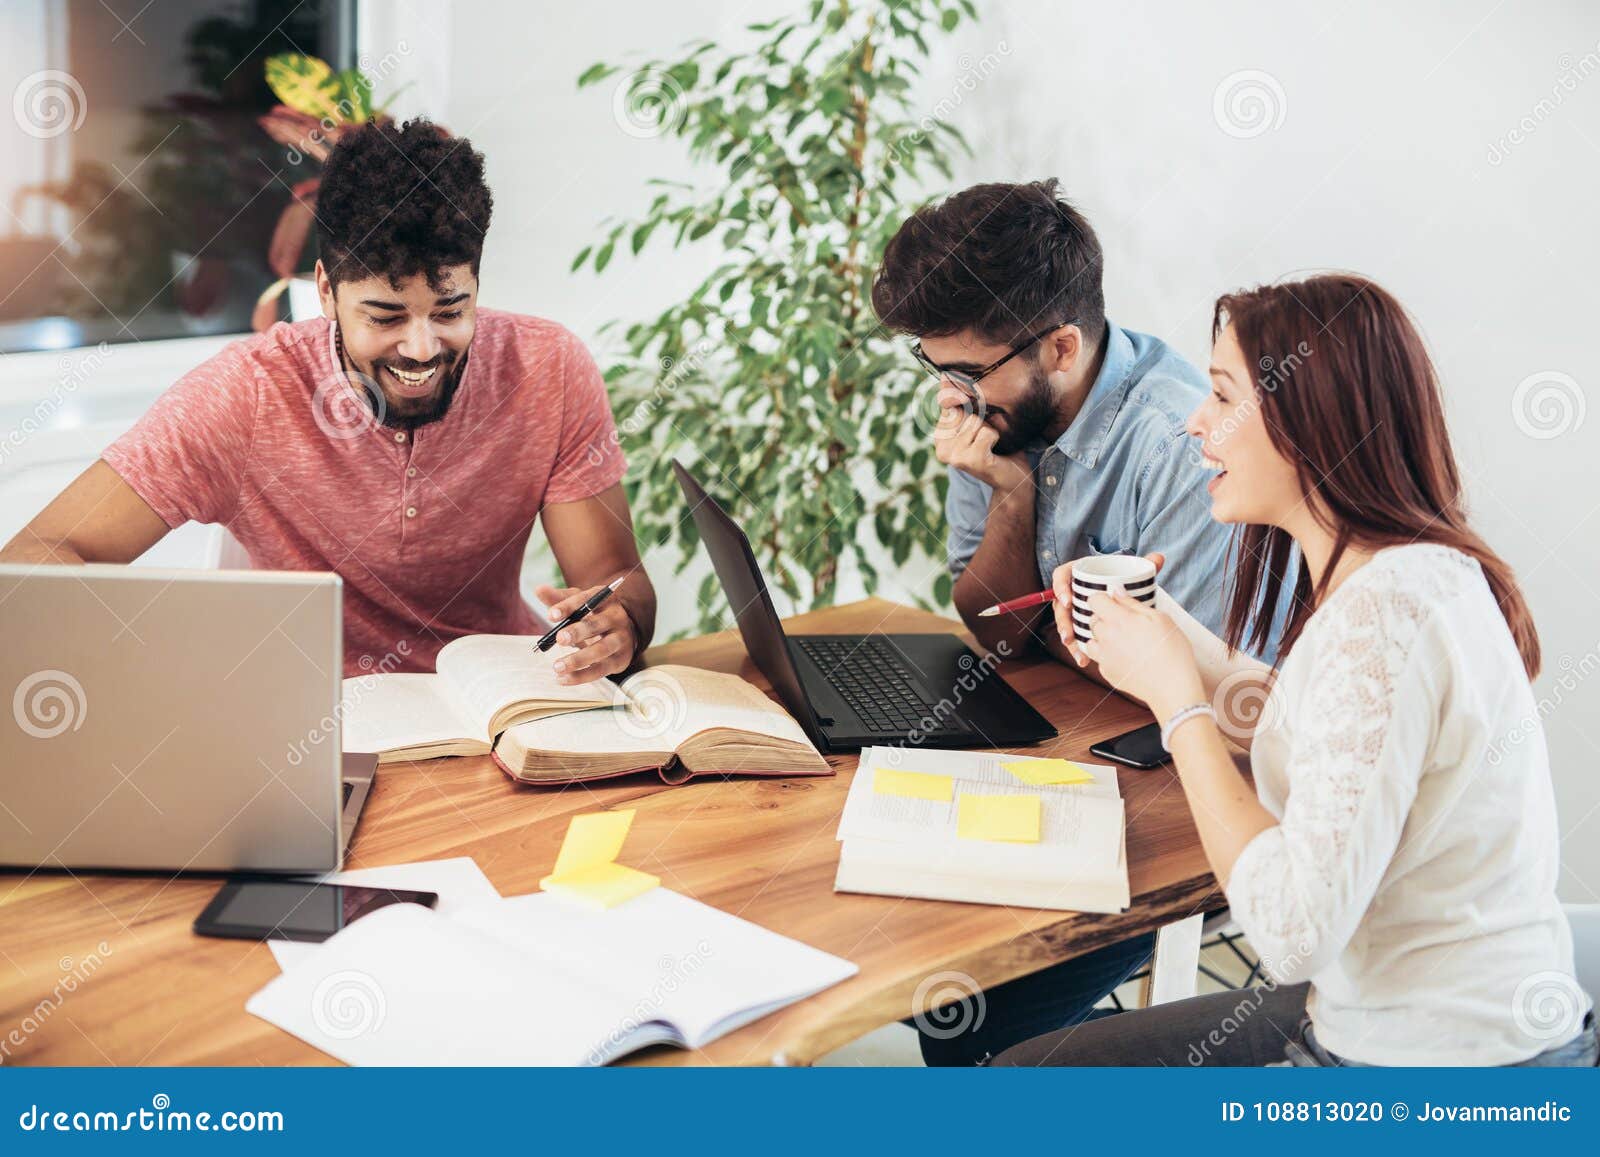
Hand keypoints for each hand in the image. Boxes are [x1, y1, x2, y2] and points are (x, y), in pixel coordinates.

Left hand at [535, 582, 638, 684]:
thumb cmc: (594, 616)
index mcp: (605, 599)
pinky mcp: (620, 660)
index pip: (586, 600)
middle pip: (596, 625)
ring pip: (601, 650)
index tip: (551, 615)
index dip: (568, 607)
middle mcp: (616, 618)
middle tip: (559, 639)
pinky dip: (581, 676)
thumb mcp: (579, 604)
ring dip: (578, 659)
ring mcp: (620, 640)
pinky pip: (600, 670)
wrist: (624, 633)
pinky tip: (562, 679)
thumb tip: (539, 590)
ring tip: (557, 666)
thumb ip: (559, 599)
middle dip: (577, 632)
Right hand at [932, 385, 1029, 489]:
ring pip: (975, 421)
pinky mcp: (969, 460)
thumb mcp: (974, 420)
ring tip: (989, 444)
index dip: (969, 407)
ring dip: (989, 430)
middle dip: (980, 419)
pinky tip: (994, 451)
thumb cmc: (995, 445)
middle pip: (963, 411)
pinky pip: (987, 432)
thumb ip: (958, 402)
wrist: (1011, 477)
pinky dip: (996, 438)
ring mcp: (953, 456)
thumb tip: (944, 375)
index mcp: (939, 436)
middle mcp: (941, 448)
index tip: (977, 427)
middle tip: (985, 438)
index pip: (950, 403)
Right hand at [1050, 552, 1165, 662]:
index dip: (1060, 588)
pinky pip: (1074, 636)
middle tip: (1068, 633)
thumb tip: (1158, 558)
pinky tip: (1084, 659)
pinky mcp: (1079, 624)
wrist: (1124, 594)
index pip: (1061, 576)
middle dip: (1062, 621)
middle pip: (1060, 605)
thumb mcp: (1131, 572)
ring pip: (1065, 623)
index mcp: (1079, 575)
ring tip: (1075, 649)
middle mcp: (1073, 592)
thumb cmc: (1123, 579)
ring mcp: (1075, 609)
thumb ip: (1144, 565)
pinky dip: (1078, 648)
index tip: (1068, 601)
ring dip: (1068, 637)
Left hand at [1050, 552, 1198, 709]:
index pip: (1094, 600)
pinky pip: (1100, 659)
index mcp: (1118, 620)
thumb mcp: (1160, 618)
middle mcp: (1106, 638)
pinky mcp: (1107, 673)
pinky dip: (1108, 656)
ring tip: (1122, 641)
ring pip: (1091, 641)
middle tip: (1124, 623)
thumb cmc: (1172, 650)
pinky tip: (1127, 658)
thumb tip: (1116, 591)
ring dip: (1102, 638)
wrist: (1172, 687)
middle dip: (1104, 618)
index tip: (1113, 602)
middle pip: (1092, 620)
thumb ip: (1133, 604)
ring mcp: (1104, 657)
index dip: (1103, 598)